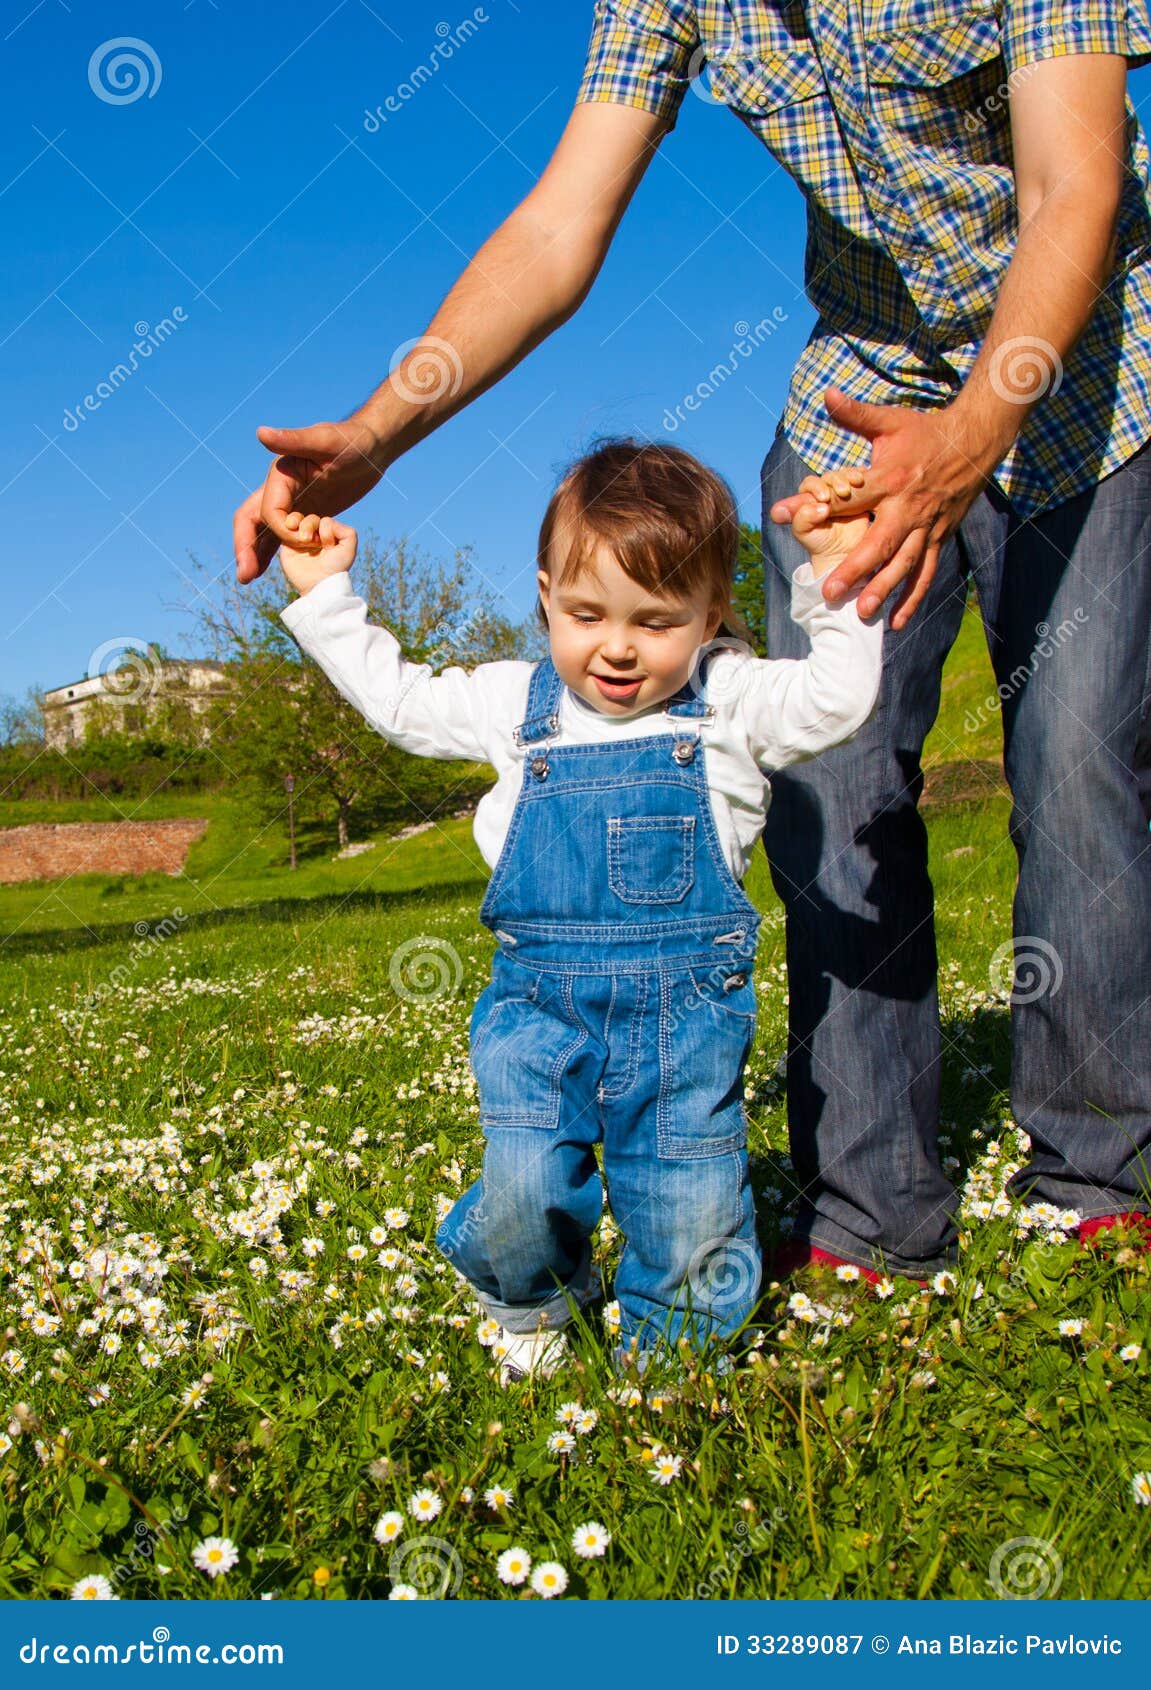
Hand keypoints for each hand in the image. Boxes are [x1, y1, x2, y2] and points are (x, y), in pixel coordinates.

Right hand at [233, 415, 385, 585]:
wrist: (370, 448)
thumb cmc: (353, 441)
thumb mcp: (326, 440)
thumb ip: (294, 439)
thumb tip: (261, 433)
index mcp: (281, 474)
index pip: (270, 510)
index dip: (283, 531)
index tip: (308, 543)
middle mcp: (279, 489)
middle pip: (252, 520)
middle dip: (245, 547)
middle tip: (245, 576)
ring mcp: (290, 503)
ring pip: (262, 531)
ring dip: (254, 554)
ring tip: (247, 579)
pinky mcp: (302, 514)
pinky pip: (281, 536)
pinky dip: (272, 552)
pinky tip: (265, 571)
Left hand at [769, 388, 992, 627]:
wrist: (977, 441)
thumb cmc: (927, 432)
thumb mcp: (890, 420)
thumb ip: (856, 414)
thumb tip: (826, 394)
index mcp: (890, 479)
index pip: (848, 497)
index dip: (815, 506)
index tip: (783, 515)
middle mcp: (909, 507)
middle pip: (880, 542)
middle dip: (856, 569)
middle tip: (831, 591)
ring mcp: (927, 526)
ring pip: (906, 564)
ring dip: (886, 590)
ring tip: (864, 614)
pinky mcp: (940, 538)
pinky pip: (927, 573)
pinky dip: (914, 598)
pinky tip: (899, 621)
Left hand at [784, 471, 872, 576]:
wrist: (843, 556)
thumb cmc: (819, 543)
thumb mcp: (805, 533)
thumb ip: (802, 519)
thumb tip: (817, 507)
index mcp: (808, 498)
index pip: (810, 484)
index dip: (816, 487)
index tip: (824, 499)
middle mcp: (826, 493)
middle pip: (830, 477)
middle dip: (836, 480)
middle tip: (843, 492)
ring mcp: (844, 493)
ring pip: (847, 475)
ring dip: (851, 476)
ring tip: (856, 484)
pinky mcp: (862, 495)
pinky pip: (863, 480)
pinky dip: (865, 477)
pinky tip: (865, 482)